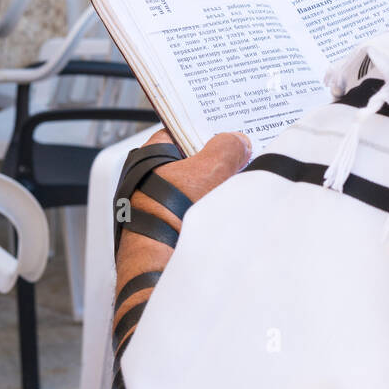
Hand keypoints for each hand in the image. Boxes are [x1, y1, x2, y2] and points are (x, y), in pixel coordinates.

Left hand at [130, 128, 251, 232]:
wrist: (158, 261)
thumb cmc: (168, 213)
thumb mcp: (208, 169)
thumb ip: (226, 148)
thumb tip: (237, 142)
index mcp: (151, 155)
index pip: (183, 130)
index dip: (207, 128)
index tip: (229, 130)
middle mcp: (149, 177)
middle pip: (192, 159)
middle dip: (216, 159)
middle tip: (239, 158)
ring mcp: (156, 203)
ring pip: (194, 185)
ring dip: (214, 186)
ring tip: (233, 185)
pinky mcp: (166, 225)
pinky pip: (193, 207)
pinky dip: (208, 207)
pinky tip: (222, 210)